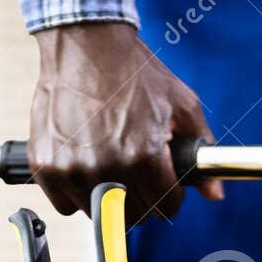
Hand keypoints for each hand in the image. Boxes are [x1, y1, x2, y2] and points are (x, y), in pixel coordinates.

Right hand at [29, 22, 221, 221]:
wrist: (86, 44)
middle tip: (137, 174)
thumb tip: (215, 194)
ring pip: (98, 214)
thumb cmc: (135, 71)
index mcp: (144, 156)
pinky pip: (65, 205)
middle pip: (133, 218)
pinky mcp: (46, 166)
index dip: (170, 194)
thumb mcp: (182, 104)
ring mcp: (73, 170)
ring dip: (107, 197)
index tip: (164, 182)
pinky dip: (74, 193)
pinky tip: (83, 164)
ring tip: (109, 163)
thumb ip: (202, 150)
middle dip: (142, 199)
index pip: (166, 207)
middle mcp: (108, 168)